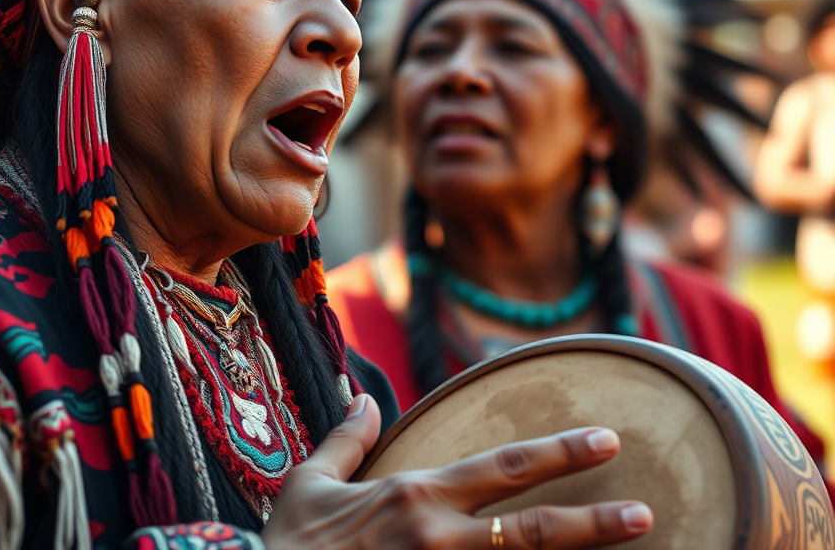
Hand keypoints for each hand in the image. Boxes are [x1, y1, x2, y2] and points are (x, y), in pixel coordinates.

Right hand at [262, 395, 651, 549]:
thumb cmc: (288, 548)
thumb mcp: (307, 484)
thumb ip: (346, 438)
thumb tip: (364, 395)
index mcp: (413, 495)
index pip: (500, 468)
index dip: (557, 454)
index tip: (604, 439)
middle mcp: (437, 538)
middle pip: (529, 529)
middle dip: (592, 521)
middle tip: (643, 510)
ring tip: (631, 549)